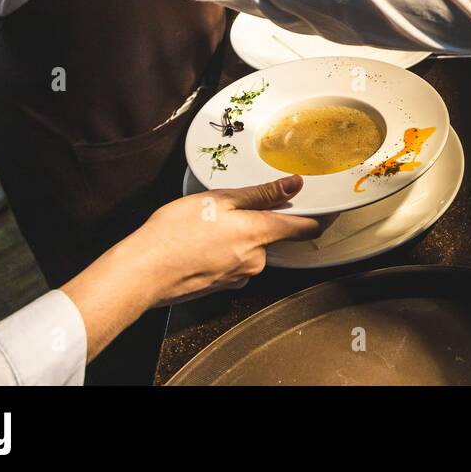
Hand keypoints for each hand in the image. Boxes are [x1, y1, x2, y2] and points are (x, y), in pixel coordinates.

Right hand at [62, 176, 330, 360]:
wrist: (143, 272)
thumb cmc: (174, 233)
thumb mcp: (219, 199)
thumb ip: (261, 194)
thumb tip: (295, 185)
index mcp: (259, 234)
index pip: (305, 228)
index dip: (320, 216)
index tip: (328, 206)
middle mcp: (256, 260)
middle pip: (273, 236)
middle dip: (258, 221)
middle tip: (230, 207)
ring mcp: (240, 276)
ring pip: (251, 250)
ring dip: (238, 236)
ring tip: (206, 226)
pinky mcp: (223, 286)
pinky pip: (234, 263)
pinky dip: (224, 252)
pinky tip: (200, 244)